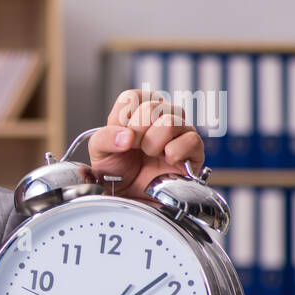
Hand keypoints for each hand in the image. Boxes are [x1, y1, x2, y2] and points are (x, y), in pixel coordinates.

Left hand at [87, 89, 204, 200]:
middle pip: (152, 106)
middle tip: (134, 148)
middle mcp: (160, 116)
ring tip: (150, 155)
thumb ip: (105, 138)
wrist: (131, 197)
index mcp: (136, 111)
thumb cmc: (117, 173)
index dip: (124, 118)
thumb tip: (126, 137)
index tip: (122, 136)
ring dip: (154, 143)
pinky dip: (175, 152)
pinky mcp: (194, 150)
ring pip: (171, 121)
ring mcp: (179, 131)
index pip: (133, 96)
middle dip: (138, 131)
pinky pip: (191, 140)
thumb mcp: (99, 153)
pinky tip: (167, 161)